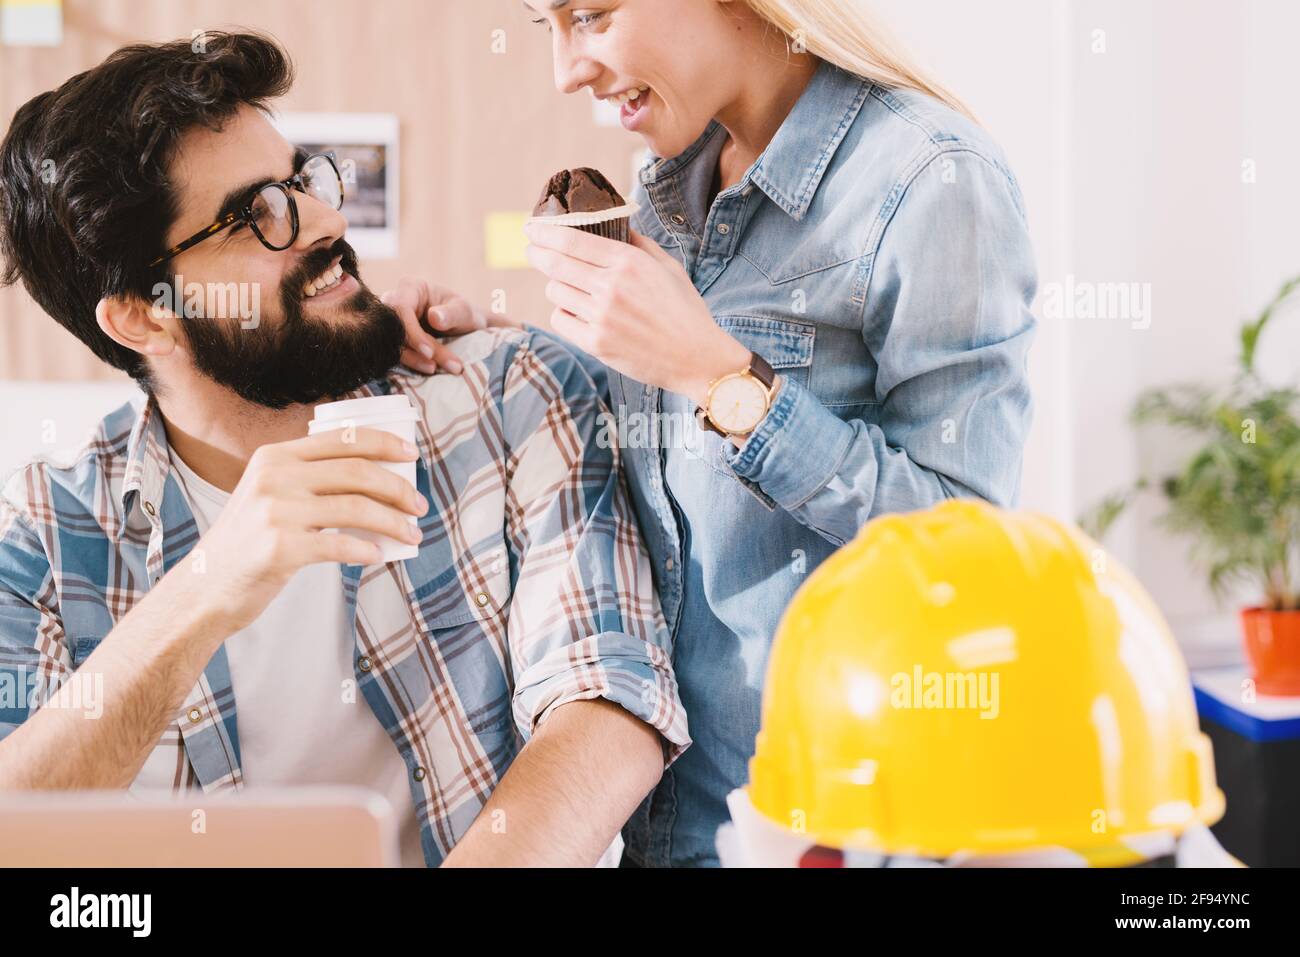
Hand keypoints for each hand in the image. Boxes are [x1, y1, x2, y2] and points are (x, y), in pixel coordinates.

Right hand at [178, 428, 427, 633]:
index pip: (342, 439)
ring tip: (412, 535)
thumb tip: (378, 479)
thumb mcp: (269, 495)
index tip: (411, 454)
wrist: (206, 586)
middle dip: (399, 488)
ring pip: (357, 508)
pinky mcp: (282, 548)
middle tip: (419, 506)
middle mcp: (275, 477)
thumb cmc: (248, 542)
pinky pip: (341, 544)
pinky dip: (367, 550)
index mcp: (276, 457)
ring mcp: (277, 512)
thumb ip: (308, 480)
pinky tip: (380, 555)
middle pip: (357, 472)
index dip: (384, 443)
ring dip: (394, 523)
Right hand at [380, 277, 518, 374]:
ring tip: (434, 370)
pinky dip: (409, 363)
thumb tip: (434, 317)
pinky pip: (392, 352)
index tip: (429, 353)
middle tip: (434, 367)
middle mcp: (395, 301)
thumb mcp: (465, 312)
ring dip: (411, 360)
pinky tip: (426, 370)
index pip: (402, 308)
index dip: (412, 332)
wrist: (465, 328)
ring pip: (390, 342)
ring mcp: (390, 320)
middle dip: (412, 350)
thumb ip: (452, 314)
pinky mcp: (392, 337)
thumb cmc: (465, 315)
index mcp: (411, 287)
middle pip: (392, 327)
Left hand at [524, 225, 750, 406]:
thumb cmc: (685, 311)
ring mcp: (601, 317)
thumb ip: (639, 245)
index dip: (545, 232)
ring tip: (569, 288)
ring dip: (557, 287)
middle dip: (537, 253)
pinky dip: (564, 314)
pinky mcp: (595, 344)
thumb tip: (615, 226)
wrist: (697, 358)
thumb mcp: (668, 268)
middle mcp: (611, 287)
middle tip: (532, 250)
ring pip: (555, 292)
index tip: (532, 228)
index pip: (573, 241)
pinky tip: (576, 313)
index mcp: (629, 263)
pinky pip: (560, 320)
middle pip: (555, 264)